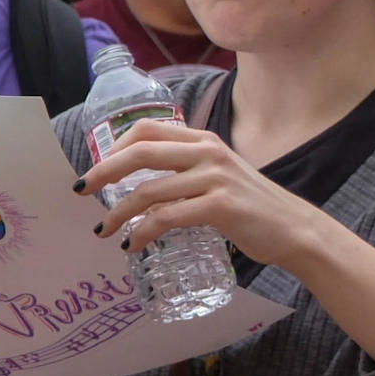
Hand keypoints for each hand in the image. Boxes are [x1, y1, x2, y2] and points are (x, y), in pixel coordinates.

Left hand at [78, 120, 317, 269]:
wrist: (294, 229)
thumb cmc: (250, 206)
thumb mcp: (216, 174)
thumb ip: (183, 169)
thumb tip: (136, 181)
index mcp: (202, 140)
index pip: (145, 130)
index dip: (113, 148)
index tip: (96, 170)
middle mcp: (207, 152)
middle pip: (139, 153)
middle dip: (102, 173)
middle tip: (80, 191)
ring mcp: (214, 178)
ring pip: (147, 192)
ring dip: (117, 215)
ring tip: (104, 232)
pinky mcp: (219, 206)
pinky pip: (166, 218)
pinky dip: (141, 233)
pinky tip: (132, 245)